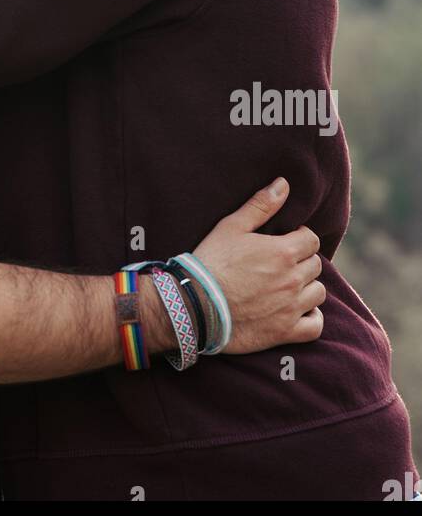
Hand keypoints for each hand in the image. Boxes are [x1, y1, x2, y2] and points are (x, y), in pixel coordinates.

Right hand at [192, 178, 324, 353]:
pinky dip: (312, 317)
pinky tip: (299, 311)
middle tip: (282, 262)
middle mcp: (293, 279)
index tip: (286, 240)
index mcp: (283, 252)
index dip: (300, 237)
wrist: (196, 304)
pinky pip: (315, 325)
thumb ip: (261, 205)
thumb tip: (284, 183)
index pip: (311, 239)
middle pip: (315, 265)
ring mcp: (291, 307)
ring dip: (307, 287)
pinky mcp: (285, 331)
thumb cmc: (212, 261)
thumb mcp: (232, 226)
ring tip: (289, 285)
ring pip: (318, 293)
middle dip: (302, 260)